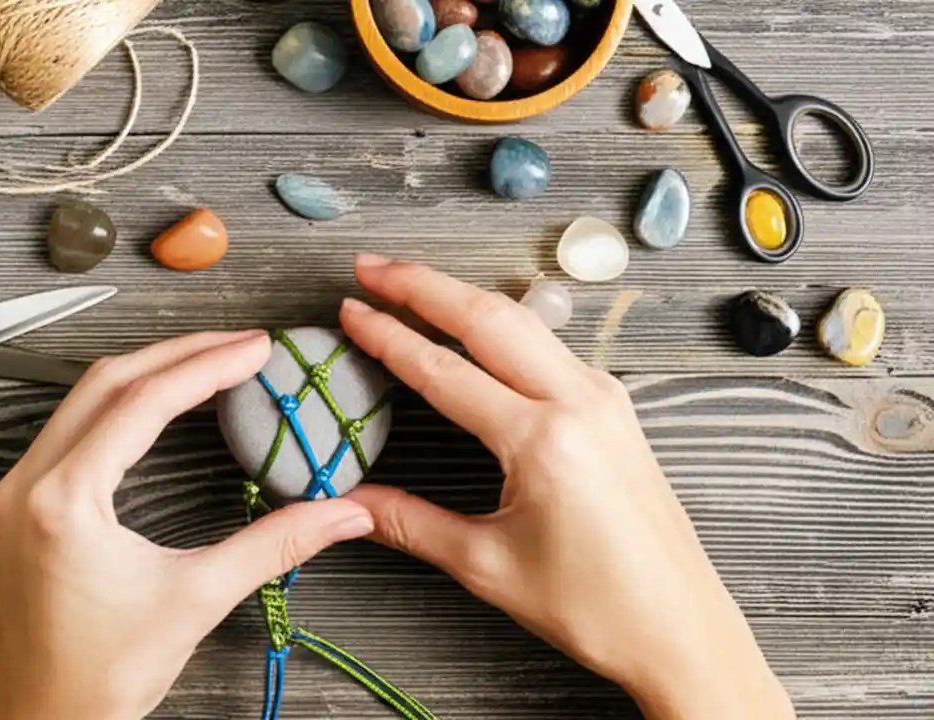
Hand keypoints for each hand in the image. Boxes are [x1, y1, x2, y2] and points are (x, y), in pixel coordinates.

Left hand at [0, 331, 374, 719]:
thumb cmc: (98, 676)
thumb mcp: (196, 600)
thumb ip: (273, 545)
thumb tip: (337, 513)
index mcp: (64, 501)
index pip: (143, 403)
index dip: (206, 366)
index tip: (252, 350)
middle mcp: (30, 484)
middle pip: (109, 381)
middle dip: (180, 352)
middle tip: (241, 344)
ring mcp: (20, 491)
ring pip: (85, 396)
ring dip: (149, 369)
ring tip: (210, 361)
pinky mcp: (24, 504)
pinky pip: (72, 424)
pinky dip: (122, 400)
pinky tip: (160, 401)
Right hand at [339, 255, 794, 719]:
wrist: (680, 628)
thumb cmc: (594, 606)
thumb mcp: (487, 565)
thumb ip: (410, 523)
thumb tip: (349, 502)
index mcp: (543, 442)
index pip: (446, 371)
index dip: (388, 337)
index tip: (349, 311)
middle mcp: (579, 403)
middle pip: (488, 318)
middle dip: (422, 284)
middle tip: (369, 266)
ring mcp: (604, 398)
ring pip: (522, 322)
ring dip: (461, 295)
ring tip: (409, 282)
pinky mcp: (614, 408)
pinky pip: (548, 346)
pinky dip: (499, 323)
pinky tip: (473, 324)